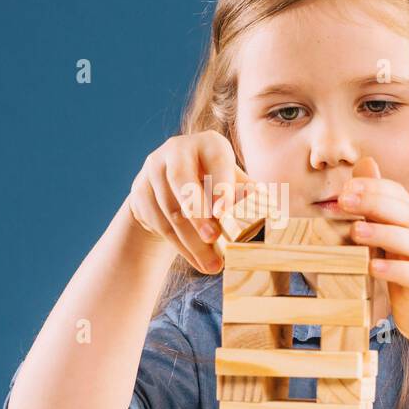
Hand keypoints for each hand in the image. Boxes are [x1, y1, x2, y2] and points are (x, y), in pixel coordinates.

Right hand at [126, 130, 251, 273]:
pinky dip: (180, 246)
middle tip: (214, 238)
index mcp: (208, 143)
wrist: (170, 188)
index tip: (225, 212)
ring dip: (192, 240)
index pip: (216, 161)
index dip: (220, 185)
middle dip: (198, 213)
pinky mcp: (140, 191)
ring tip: (212, 265)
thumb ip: (247, 194)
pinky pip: (159, 222)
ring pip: (171, 209)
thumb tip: (268, 209)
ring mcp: (154, 169)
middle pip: (182, 180)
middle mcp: (177, 149)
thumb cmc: (213, 185)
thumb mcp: (232, 184)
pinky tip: (197, 260)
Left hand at [338, 157, 408, 346]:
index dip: (373, 187)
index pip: (396, 194)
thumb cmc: (405, 267)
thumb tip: (364, 162)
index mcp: (407, 221)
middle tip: (344, 199)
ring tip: (355, 230)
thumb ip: (375, 203)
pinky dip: (394, 269)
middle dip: (373, 202)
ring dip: (381, 233)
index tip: (345, 187)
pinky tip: (373, 267)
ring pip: (408, 240)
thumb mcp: (388, 233)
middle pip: (402, 211)